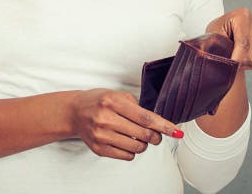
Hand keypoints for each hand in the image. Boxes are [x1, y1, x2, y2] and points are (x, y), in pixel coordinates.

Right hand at [68, 88, 182, 160]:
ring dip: (143, 144)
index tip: (176, 132)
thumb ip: (136, 107)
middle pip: (144, 134)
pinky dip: (131, 150)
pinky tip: (125, 141)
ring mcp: (101, 135)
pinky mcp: (99, 149)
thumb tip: (158, 123)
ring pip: (137, 148)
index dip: (163, 126)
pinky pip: (127, 156)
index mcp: (112, 102)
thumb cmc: (98, 101)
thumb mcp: (117, 95)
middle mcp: (106, 119)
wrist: (75, 112)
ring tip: (136, 136)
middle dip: (155, 136)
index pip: (145, 117)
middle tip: (156, 135)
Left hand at [207, 7, 251, 70]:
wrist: (226, 29)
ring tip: (233, 58)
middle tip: (227, 62)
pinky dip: (250, 65)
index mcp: (243, 15)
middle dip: (238, 62)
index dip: (236, 58)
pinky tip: (242, 58)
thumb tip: (219, 59)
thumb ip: (216, 44)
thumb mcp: (213, 34)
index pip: (243, 43)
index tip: (230, 67)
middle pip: (250, 53)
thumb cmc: (218, 31)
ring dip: (243, 64)